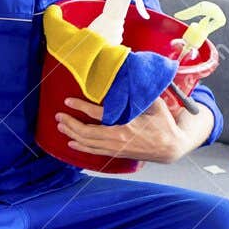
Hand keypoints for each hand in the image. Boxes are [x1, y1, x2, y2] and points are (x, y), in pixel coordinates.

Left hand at [54, 96, 211, 163]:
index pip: (98, 115)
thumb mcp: (156, 105)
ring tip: (60, 125)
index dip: (81, 107)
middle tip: (59, 115)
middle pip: (86, 132)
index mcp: (126, 125)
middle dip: (70, 123)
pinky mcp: (116, 153)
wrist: (170, 147)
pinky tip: (71, 142)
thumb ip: (141, 94)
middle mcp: (117, 138)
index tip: (68, 101)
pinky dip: (81, 147)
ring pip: (87, 143)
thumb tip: (132, 74)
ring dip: (72, 134)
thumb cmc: (164, 124)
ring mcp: (115, 148)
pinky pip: (93, 151)